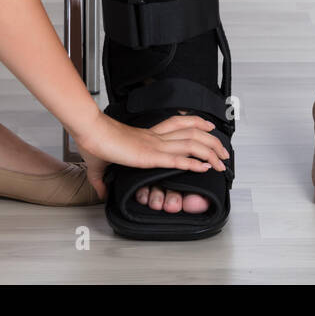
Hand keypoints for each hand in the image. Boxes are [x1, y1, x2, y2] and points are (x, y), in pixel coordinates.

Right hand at [75, 112, 229, 199]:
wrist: (90, 133)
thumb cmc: (94, 142)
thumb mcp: (99, 164)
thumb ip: (102, 180)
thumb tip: (101, 192)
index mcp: (147, 135)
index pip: (178, 123)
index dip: (196, 123)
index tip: (208, 125)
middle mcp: (155, 137)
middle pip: (192, 132)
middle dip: (212, 141)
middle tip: (223, 151)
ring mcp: (155, 145)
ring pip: (191, 143)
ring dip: (209, 152)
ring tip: (221, 162)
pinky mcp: (151, 156)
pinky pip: (178, 159)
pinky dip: (194, 163)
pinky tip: (205, 167)